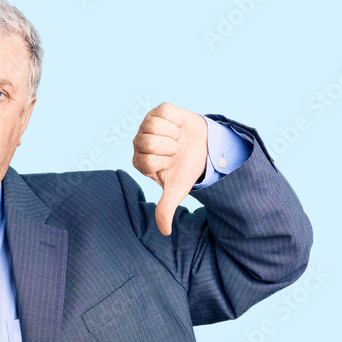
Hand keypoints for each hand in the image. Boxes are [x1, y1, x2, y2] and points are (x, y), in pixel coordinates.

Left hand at [132, 103, 207, 235]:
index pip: (146, 160)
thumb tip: (165, 231)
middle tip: (175, 150)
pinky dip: (176, 120)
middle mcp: (139, 142)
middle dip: (168, 147)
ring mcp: (147, 124)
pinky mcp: (159, 110)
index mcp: (140, 161)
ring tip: (176, 139)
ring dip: (172, 134)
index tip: (171, 163)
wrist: (203, 148)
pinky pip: (164, 112)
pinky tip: (178, 127)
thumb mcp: (177, 189)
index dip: (164, 161)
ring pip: (154, 125)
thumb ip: (166, 208)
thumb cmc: (186, 168)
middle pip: (147, 142)